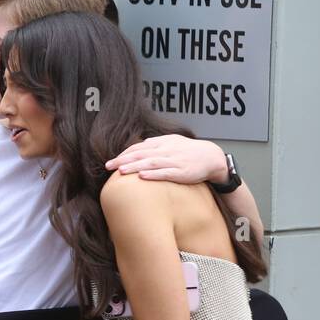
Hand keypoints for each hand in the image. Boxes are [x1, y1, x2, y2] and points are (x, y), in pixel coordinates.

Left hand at [105, 135, 226, 184]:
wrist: (211, 157)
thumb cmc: (188, 152)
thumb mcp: (171, 143)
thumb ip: (154, 146)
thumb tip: (137, 150)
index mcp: (162, 143)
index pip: (139, 147)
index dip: (124, 154)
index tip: (111, 162)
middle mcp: (166, 150)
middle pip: (141, 154)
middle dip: (124, 160)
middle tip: (108, 166)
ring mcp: (174, 161)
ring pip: (151, 163)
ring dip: (135, 167)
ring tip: (121, 171)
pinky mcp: (182, 172)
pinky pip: (166, 173)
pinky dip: (154, 174)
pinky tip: (142, 177)